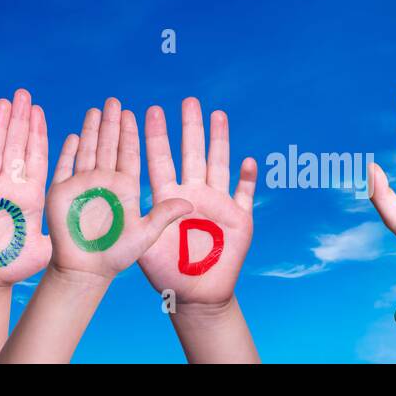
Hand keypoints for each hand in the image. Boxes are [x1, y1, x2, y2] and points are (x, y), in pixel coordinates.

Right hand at [0, 89, 52, 286]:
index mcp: (29, 195)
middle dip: (19, 120)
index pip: (35, 157)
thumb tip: (81, 216)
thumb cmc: (14, 265)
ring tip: (4, 102)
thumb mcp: (43, 247)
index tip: (40, 110)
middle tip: (23, 93)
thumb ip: (57, 228)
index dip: (37, 134)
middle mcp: (8, 188)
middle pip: (14, 147)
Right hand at [46, 99, 192, 278]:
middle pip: (108, 146)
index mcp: (125, 188)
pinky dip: (67, 151)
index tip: (134, 112)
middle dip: (111, 124)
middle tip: (115, 101)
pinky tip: (72, 135)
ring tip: (96, 110)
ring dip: (90, 130)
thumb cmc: (116, 255)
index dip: (130, 133)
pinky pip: (64, 166)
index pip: (129, 153)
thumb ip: (164, 216)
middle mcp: (104, 182)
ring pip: (87, 150)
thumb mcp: (146, 235)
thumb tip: (191, 202)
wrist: (86, 270)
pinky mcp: (62, 192)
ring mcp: (82, 185)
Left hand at [137, 98, 255, 306]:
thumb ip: (150, 221)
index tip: (150, 111)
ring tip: (218, 115)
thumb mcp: (147, 245)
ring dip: (219, 141)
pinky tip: (248, 161)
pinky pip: (245, 194)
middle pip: (192, 154)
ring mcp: (218, 203)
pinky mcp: (239, 218)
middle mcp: (193, 194)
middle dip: (190, 128)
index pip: (160, 161)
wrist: (195, 295)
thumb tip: (152, 198)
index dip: (156, 137)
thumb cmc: (165, 272)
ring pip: (219, 164)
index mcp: (168, 198)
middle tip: (189, 100)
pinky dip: (248, 178)